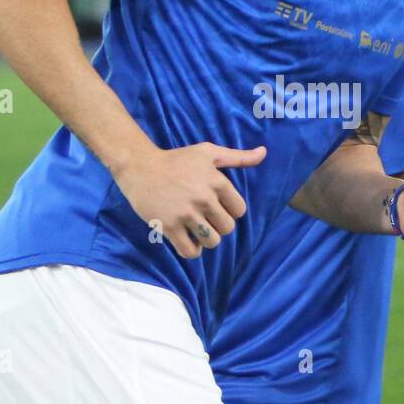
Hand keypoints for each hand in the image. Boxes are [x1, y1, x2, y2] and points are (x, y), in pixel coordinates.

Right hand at [115, 141, 266, 258]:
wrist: (140, 166)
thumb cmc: (176, 159)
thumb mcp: (208, 152)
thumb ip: (238, 157)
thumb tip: (264, 152)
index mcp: (217, 182)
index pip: (239, 211)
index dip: (229, 211)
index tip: (217, 206)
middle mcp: (204, 198)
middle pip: (228, 228)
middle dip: (219, 226)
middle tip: (205, 218)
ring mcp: (186, 214)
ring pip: (212, 242)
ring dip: (206, 239)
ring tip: (196, 229)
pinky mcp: (169, 226)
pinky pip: (190, 251)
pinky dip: (191, 250)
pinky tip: (185, 238)